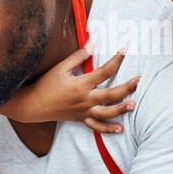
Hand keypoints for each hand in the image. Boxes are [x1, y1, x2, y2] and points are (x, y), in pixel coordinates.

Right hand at [0, 44, 139, 133]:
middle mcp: (85, 100)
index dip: (116, 60)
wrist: (33, 105)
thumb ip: (78, 56)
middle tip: (139, 80)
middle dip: (127, 88)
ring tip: (134, 104)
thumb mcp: (61, 68)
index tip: (125, 51)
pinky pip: (97, 127)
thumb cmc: (46, 84)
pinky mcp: (81, 119)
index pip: (104, 71)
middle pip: (111, 95)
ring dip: (121, 109)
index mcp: (81, 85)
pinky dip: (109, 129)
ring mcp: (84, 112)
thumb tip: (93, 44)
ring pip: (107, 113)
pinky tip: (120, 129)